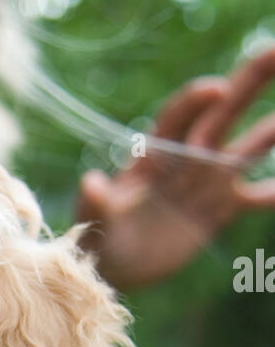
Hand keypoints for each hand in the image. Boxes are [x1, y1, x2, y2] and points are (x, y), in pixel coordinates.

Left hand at [77, 46, 274, 288]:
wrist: (114, 266)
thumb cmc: (97, 237)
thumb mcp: (95, 221)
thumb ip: (96, 202)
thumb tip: (90, 182)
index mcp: (154, 154)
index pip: (178, 118)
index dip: (196, 101)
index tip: (218, 89)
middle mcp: (186, 159)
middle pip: (223, 112)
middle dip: (250, 80)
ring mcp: (207, 182)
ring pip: (249, 148)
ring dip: (273, 129)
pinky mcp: (220, 210)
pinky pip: (256, 197)